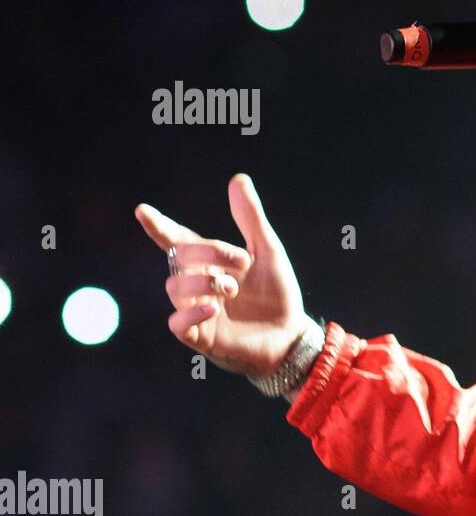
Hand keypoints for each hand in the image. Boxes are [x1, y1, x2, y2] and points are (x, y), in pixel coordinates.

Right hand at [134, 173, 308, 378]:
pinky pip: (177, 323)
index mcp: (210, 262)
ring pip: (174, 288)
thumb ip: (250, 218)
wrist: (291, 334)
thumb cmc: (278, 294)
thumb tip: (238, 178)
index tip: (143, 211)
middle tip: (243, 262)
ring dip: (204, 282)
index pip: (177, 240)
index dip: (159, 226)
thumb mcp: (268, 251)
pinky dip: (191, 313)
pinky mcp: (199, 336)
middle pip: (180, 258)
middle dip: (208, 253)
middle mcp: (197, 284)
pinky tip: (212, 308)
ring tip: (233, 288)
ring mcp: (195, 310)